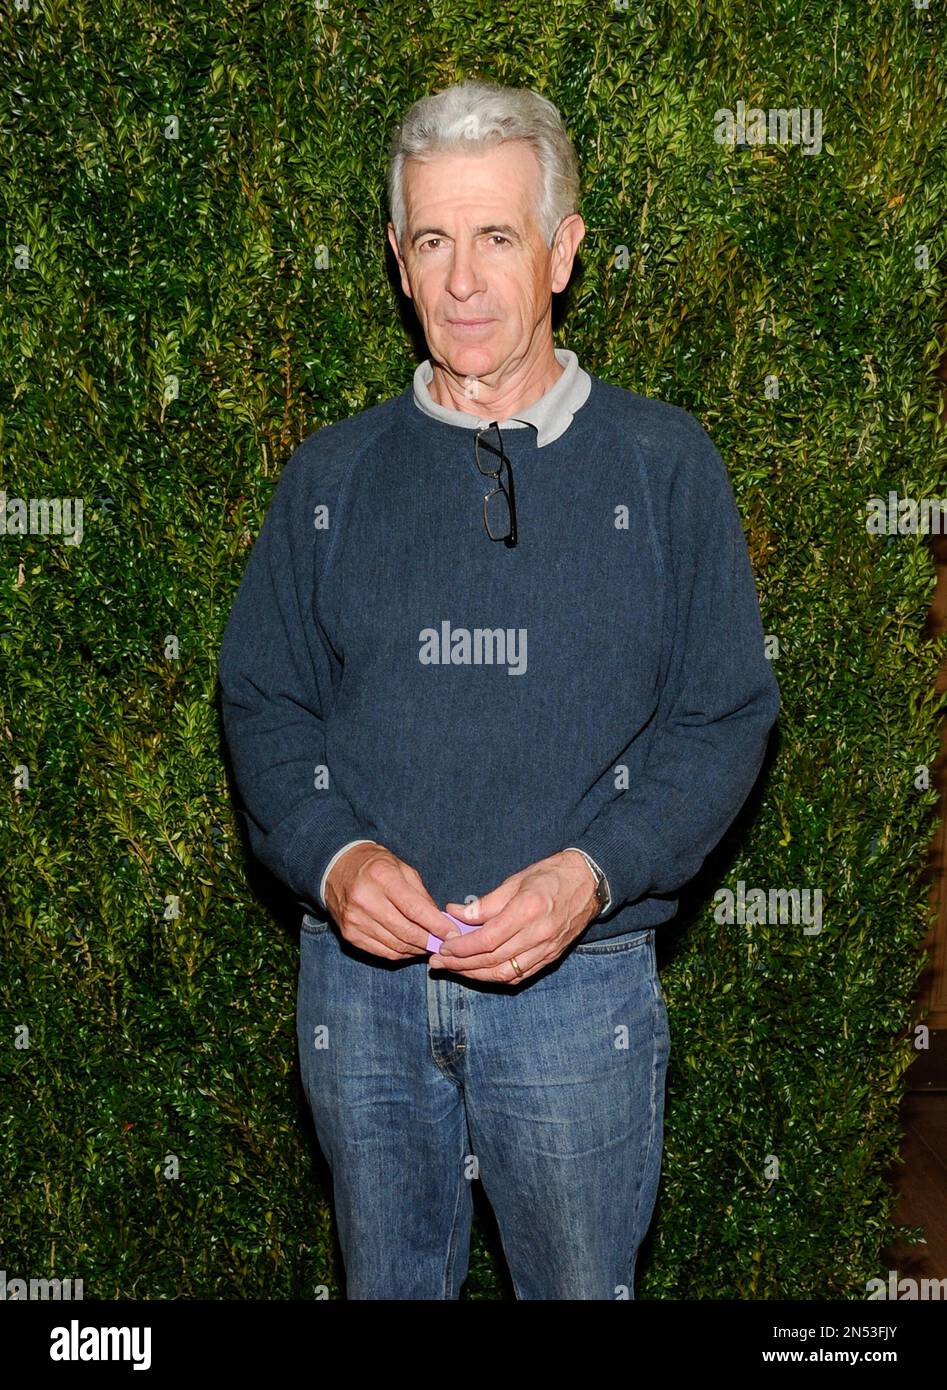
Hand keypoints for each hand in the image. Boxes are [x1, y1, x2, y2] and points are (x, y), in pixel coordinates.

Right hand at [324, 842, 460, 960]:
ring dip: (417, 949)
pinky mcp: (349, 934)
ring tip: (430, 945)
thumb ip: (422, 895)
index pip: (415, 909)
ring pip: (395, 945)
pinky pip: (382, 952)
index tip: (452, 933)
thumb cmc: (375, 866)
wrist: (337, 868)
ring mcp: (355, 920)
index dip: (437, 925)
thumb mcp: (402, 868)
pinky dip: (401, 953)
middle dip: (429, 941)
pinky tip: (411, 948)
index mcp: (382, 878)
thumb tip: (440, 921)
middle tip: (445, 943)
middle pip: (406, 931)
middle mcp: (366, 900)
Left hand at [431, 850, 599, 983]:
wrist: (589, 882)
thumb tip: (456, 913)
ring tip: (454, 969)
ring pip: (505, 973)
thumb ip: (486, 902)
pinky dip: (496, 976)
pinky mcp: (551, 957)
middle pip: (493, 959)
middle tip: (439, 961)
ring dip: (475, 974)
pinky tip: (479, 972)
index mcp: (529, 909)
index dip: (462, 947)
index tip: (444, 946)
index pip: (488, 938)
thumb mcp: (516, 879)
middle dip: (462, 964)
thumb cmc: (551, 875)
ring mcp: (547, 949)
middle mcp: (539, 934)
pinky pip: (520, 974)